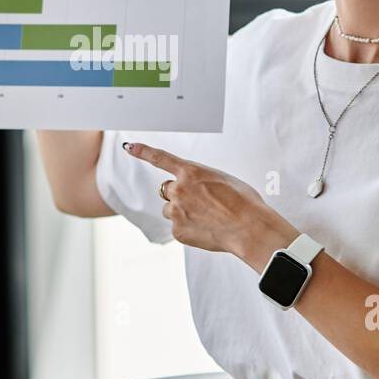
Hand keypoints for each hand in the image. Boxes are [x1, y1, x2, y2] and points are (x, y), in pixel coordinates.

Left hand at [123, 141, 297, 266]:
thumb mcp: (223, 180)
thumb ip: (202, 181)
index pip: (160, 158)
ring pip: (170, 210)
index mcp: (191, 172)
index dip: (143, 152)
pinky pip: (177, 228)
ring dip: (182, 212)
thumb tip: (198, 191)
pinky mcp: (178, 231)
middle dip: (179, 195)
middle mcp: (179, 190)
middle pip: (167, 190)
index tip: (130, 147)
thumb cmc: (243, 203)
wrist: (249, 228)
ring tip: (206, 218)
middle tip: (200, 203)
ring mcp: (176, 211)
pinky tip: (206, 230)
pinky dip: (189, 229)